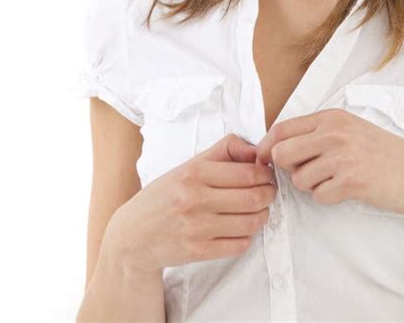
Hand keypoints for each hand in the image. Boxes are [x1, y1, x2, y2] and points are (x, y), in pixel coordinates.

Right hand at [106, 134, 277, 273]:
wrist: (134, 235)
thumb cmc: (165, 196)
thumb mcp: (187, 166)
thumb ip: (222, 152)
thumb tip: (255, 151)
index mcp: (193, 172)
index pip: (247, 173)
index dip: (265, 175)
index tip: (267, 175)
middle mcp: (194, 198)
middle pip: (253, 198)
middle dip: (269, 195)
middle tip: (269, 192)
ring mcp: (196, 227)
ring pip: (251, 223)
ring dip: (262, 216)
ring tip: (258, 211)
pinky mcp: (198, 251)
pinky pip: (239, 244)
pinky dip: (247, 236)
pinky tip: (240, 229)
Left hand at [255, 108, 403, 216]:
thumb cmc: (379, 152)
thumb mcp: (347, 129)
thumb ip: (315, 132)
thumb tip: (275, 146)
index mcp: (330, 117)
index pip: (281, 129)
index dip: (265, 146)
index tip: (261, 159)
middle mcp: (333, 133)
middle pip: (281, 153)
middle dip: (286, 168)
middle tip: (303, 172)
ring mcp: (342, 157)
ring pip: (299, 179)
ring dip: (311, 185)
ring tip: (333, 179)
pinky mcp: (351, 181)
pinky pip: (318, 195)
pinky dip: (327, 197)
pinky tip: (344, 189)